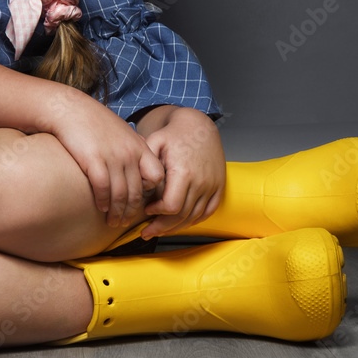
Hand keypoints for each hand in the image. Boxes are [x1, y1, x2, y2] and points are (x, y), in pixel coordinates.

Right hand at [45, 89, 165, 228]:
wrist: (71, 109)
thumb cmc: (95, 122)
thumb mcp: (122, 131)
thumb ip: (134, 148)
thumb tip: (140, 166)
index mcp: (139, 146)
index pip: (157, 176)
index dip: (150, 191)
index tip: (140, 199)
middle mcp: (129, 153)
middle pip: (137, 191)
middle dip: (131, 211)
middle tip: (125, 222)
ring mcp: (112, 157)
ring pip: (120, 194)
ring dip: (117, 212)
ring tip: (112, 221)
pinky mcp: (94, 160)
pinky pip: (103, 188)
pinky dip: (103, 201)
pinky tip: (100, 206)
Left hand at [140, 108, 225, 237]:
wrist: (199, 125)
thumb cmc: (174, 134)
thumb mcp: (154, 142)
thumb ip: (145, 164)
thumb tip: (138, 187)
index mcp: (184, 172)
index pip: (171, 206)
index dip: (157, 213)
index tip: (147, 210)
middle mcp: (201, 182)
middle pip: (182, 216)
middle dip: (162, 228)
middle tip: (147, 232)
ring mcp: (212, 185)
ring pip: (194, 217)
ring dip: (176, 228)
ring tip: (160, 230)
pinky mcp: (220, 186)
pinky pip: (208, 212)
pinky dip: (194, 220)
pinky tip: (181, 223)